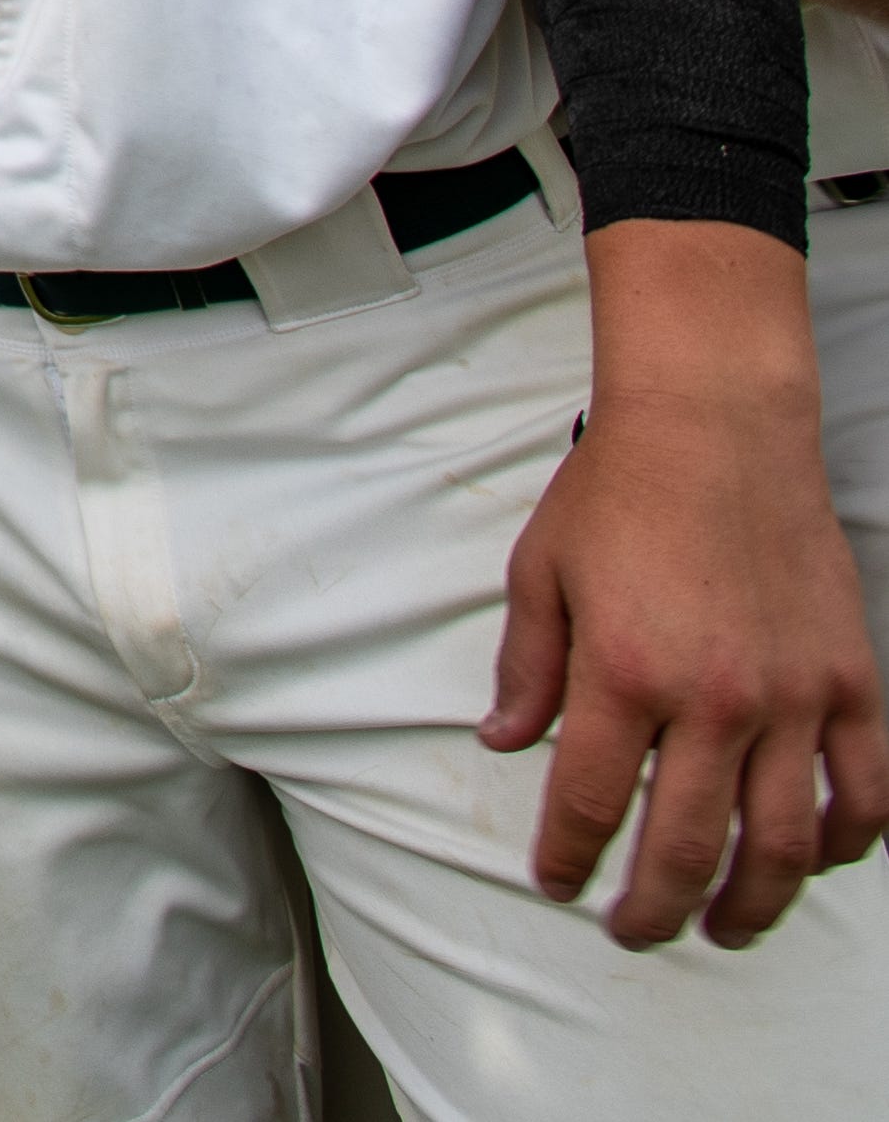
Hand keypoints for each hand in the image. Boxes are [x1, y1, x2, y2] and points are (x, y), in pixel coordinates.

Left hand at [484, 225, 888, 944]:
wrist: (715, 427)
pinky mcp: (851, 682)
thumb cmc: (616, 491)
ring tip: (723, 928)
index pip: (590, 805)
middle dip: (653, 907)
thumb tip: (505, 742)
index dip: (569, 859)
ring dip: (750, 903)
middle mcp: (712, 701)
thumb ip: (526, 668)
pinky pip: (863, 791)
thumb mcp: (541, 574)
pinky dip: (841, 841)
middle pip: (685, 846)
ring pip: (780, 843)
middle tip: (635, 932)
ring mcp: (793, 698)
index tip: (558, 885)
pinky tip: (812, 860)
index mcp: (623, 675)